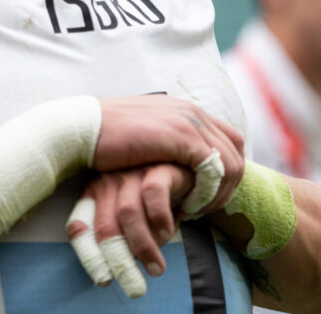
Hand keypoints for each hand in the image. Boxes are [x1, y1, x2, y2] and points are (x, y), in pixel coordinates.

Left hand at [67, 164, 193, 296]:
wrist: (189, 181)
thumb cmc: (155, 207)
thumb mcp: (134, 225)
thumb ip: (120, 242)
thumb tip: (110, 274)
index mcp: (95, 197)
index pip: (79, 226)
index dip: (88, 255)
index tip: (103, 281)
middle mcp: (108, 183)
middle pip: (104, 226)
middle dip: (119, 260)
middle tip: (134, 287)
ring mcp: (131, 174)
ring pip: (128, 212)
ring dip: (143, 245)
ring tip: (157, 268)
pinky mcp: (157, 169)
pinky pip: (154, 194)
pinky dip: (160, 219)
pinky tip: (168, 232)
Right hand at [92, 95, 243, 212]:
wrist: (83, 128)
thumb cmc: (104, 137)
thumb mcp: (144, 135)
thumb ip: (164, 141)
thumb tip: (173, 160)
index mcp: (185, 109)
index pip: (228, 139)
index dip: (225, 169)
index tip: (204, 194)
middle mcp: (193, 112)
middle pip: (236, 151)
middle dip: (228, 185)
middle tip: (204, 209)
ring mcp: (190, 122)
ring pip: (231, 163)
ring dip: (218, 193)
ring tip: (196, 211)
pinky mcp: (182, 137)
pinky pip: (214, 169)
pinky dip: (207, 192)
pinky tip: (187, 206)